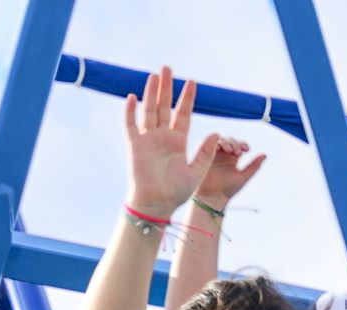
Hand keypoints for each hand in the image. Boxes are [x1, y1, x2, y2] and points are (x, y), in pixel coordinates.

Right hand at [123, 66, 219, 220]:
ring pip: (149, 110)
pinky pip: (130, 125)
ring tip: (154, 75)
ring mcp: (147, 139)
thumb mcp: (196, 172)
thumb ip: (205, 153)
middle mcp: (163, 137)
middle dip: (167, 87)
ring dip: (151, 93)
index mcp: (178, 141)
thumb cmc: (177, 192)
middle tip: (167, 67)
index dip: (187, 98)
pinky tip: (133, 97)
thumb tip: (216, 134)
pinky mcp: (135, 145)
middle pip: (164, 106)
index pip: (183, 114)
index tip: (192, 82)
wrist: (157, 204)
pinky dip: (130, 111)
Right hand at [194, 136, 264, 207]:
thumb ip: (254, 166)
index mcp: (233, 159)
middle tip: (237, 152)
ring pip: (220, 139)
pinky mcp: (204, 154)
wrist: (212, 196)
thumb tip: (265, 154)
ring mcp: (213, 153)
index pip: (239, 145)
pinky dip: (215, 142)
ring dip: (226, 142)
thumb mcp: (244, 176)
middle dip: (234, 143)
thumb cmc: (229, 189)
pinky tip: (219, 148)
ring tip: (230, 151)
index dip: (243, 144)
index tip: (246, 149)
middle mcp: (223, 154)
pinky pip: (208, 143)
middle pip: (230, 140)